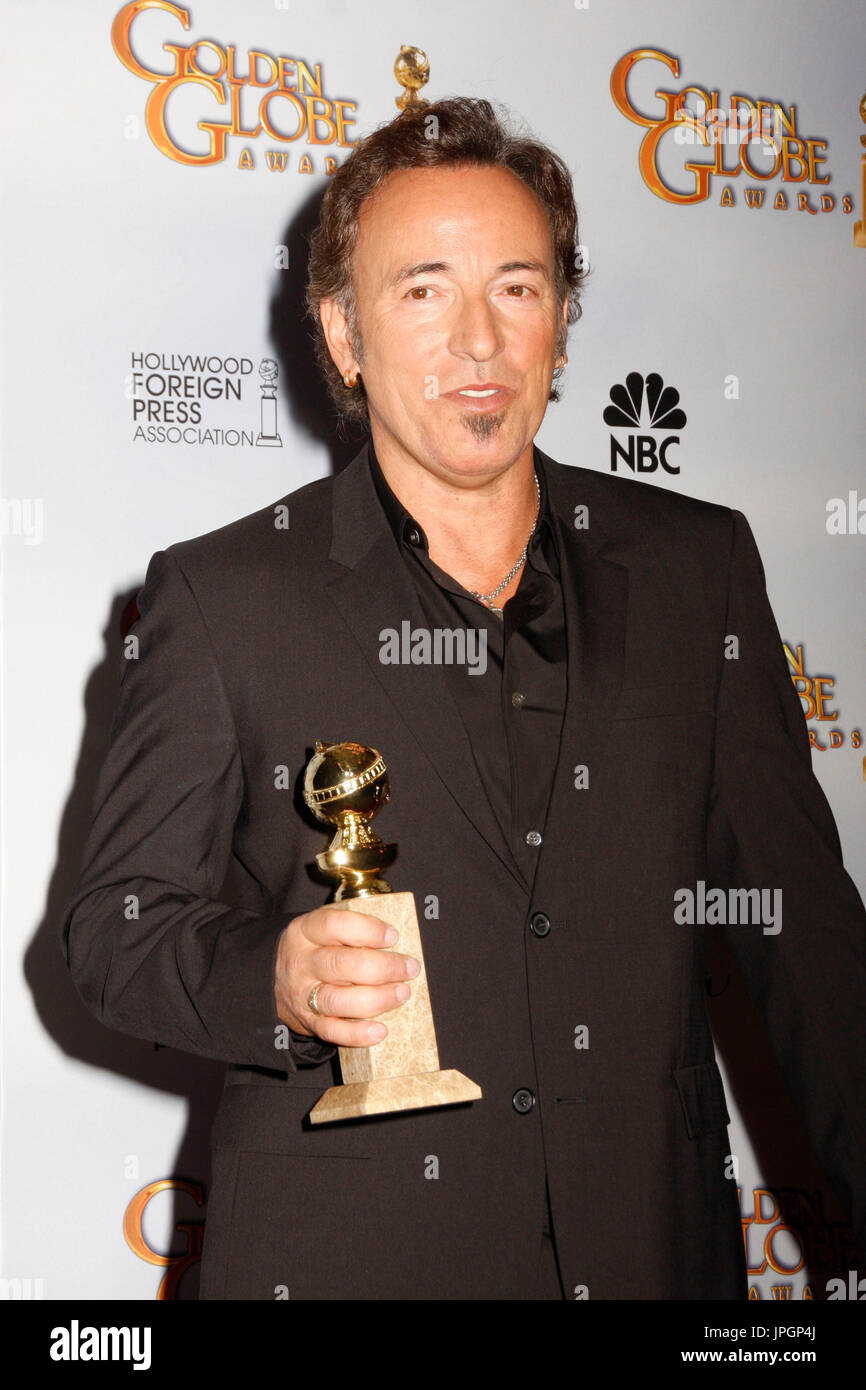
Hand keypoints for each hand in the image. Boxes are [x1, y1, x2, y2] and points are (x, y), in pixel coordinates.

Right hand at [274, 906, 419, 1046]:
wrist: (270, 977)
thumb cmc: (312, 950)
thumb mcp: (320, 930)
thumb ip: (351, 931)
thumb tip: (396, 942)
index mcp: (305, 931)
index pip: (334, 925)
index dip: (367, 930)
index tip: (393, 937)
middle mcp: (302, 962)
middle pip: (341, 964)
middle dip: (383, 967)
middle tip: (410, 968)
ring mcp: (303, 995)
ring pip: (338, 1000)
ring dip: (377, 999)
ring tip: (402, 994)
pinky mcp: (308, 1022)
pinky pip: (332, 1031)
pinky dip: (357, 1034)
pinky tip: (380, 1031)